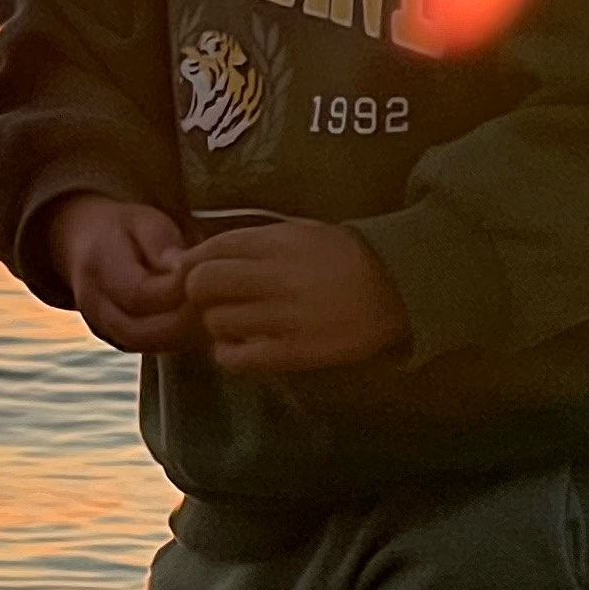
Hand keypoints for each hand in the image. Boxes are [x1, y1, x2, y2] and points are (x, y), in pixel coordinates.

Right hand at [44, 192, 201, 353]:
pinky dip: (179, 340)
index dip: (178, 291)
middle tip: (222, 303)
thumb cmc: (123, 230)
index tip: (211, 278)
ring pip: (148, 345)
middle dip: (186, 320)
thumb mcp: (143, 222)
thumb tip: (187, 270)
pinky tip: (203, 324)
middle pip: (143, 330)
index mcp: (97, 266)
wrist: (82, 245)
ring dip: (186, 335)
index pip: (140, 294)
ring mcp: (102, 328)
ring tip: (216, 314)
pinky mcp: (117, 340)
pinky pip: (150, 347)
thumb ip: (164, 245)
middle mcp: (94, 305)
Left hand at [182, 216, 408, 372]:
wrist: (395, 288)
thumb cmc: (342, 256)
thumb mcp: (298, 231)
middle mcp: (275, 277)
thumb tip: (199, 255)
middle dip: (200, 291)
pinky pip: (236, 358)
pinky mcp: (293, 353)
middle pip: (203, 284)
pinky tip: (243, 345)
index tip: (195, 270)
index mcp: (277, 242)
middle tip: (215, 297)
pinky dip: (229, 352)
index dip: (193, 261)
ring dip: (217, 322)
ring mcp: (284, 318)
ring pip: (216, 321)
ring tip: (237, 320)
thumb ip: (252, 241)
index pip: (211, 249)